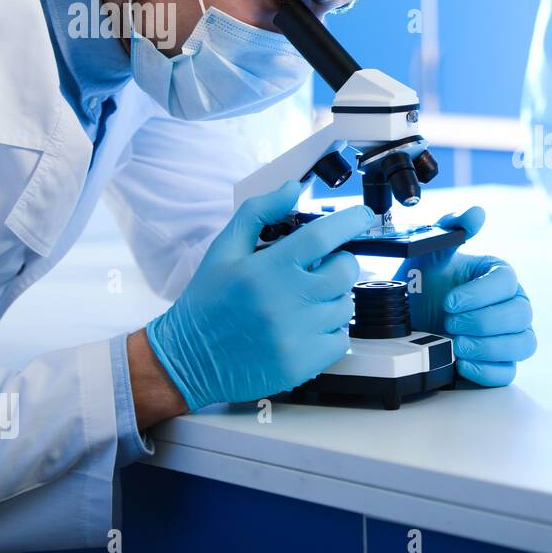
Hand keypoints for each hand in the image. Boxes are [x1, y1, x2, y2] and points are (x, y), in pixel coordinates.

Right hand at [145, 181, 375, 409]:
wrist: (188, 360)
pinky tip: (305, 328)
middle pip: (345, 271)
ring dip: (332, 299)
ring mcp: (297, 335)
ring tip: (304, 303)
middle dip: (340, 264)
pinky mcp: (303, 363)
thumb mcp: (224, 250)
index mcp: (267, 269)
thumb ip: (259, 213)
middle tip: (320, 270)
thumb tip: (292, 188)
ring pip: (345, 306)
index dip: (350, 221)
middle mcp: (286, 301)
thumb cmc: (208, 302)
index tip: (363, 216)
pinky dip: (331, 332)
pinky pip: (341, 339)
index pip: (323, 237)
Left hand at [394, 207, 534, 386]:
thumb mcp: (429, 252)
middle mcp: (511, 306)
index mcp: (499, 277)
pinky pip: (507, 372)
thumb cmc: (423, 283)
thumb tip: (476, 212)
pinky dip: (487, 370)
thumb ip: (452, 226)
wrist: (408, 319)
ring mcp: (508, 337)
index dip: (481, 293)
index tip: (450, 301)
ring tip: (456, 344)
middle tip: (450, 323)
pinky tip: (463, 363)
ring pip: (523, 345)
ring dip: (489, 346)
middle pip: (521, 315)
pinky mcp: (498, 365)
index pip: (508, 282)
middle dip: (484, 321)